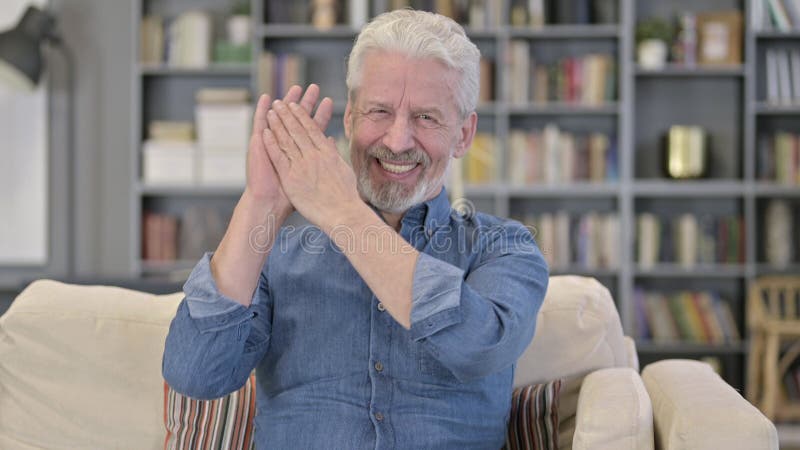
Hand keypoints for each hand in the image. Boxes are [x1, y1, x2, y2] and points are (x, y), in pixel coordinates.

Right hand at [245, 84, 332, 215]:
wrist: (271, 202)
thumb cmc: (294, 195)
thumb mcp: (313, 173)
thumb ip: (322, 157)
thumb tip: (333, 142)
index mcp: (301, 152)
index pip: (313, 129)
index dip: (320, 115)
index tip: (329, 101)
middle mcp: (287, 144)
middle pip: (299, 120)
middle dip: (307, 103)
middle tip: (314, 87)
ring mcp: (272, 142)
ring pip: (281, 117)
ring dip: (288, 102)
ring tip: (295, 88)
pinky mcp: (258, 143)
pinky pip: (259, 123)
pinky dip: (262, 109)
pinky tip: (267, 97)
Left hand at [262, 100, 363, 232]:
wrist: (343, 213)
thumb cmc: (346, 196)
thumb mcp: (344, 170)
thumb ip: (334, 154)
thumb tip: (330, 142)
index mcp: (327, 152)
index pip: (311, 128)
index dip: (301, 115)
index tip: (294, 105)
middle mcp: (315, 155)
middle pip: (297, 130)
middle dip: (287, 114)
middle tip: (279, 102)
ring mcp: (302, 166)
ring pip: (287, 140)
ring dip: (278, 124)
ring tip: (271, 112)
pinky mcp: (292, 178)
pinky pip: (279, 157)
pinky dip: (272, 144)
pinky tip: (265, 133)